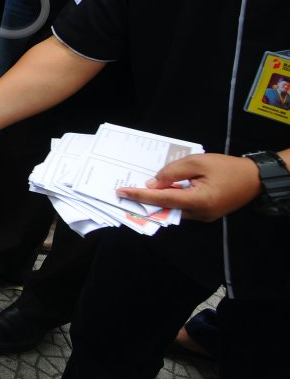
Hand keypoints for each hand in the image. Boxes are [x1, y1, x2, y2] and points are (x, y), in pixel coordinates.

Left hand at [117, 153, 262, 221]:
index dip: (141, 195)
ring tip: (139, 189)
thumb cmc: (228, 168)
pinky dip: (171, 198)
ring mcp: (204, 216)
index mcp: (199, 201)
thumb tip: (153, 184)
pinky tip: (162, 188)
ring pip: (174, 208)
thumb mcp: (197, 162)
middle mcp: (200, 214)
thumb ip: (173, 172)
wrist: (255, 178)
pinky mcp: (206, 213)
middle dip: (146, 199)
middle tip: (126, 191)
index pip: (163, 199)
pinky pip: (183, 207)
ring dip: (158, 199)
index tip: (121, 192)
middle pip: (166, 207)